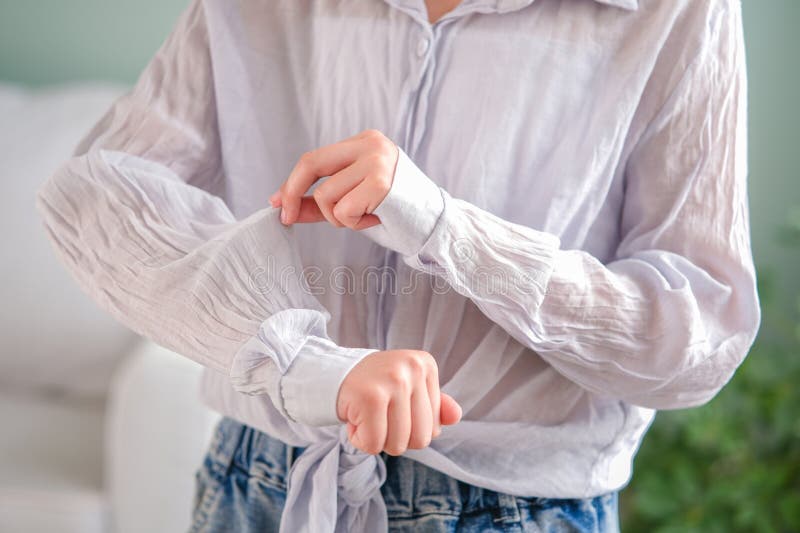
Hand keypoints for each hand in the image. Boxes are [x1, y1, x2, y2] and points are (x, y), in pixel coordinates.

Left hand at [269, 129, 398, 229]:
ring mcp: (376, 161)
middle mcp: (370, 145)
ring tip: (367, 216)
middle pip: (311, 164)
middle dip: (293, 194)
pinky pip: (344, 211)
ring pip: (326, 196)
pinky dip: (355, 224)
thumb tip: (280, 204)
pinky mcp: (381, 183)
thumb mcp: (351, 200)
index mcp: (364, 142)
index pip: (314, 158)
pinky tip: (376, 219)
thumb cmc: (393, 212)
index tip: (278, 204)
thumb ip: (317, 201)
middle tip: (287, 218)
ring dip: (340, 218)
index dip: (291, 183)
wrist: (434, 224)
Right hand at [336, 350, 462, 455]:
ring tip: (366, 415)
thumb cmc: (375, 386)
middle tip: (379, 416)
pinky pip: (374, 443)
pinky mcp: (370, 396)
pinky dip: (360, 440)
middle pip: (421, 439)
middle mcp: (412, 368)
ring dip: (377, 439)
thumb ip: (435, 405)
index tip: (391, 406)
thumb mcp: (408, 389)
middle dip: (396, 438)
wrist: (332, 375)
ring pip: (398, 444)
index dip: (409, 427)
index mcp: (426, 365)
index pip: (434, 427)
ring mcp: (392, 380)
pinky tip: (354, 419)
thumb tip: (456, 416)